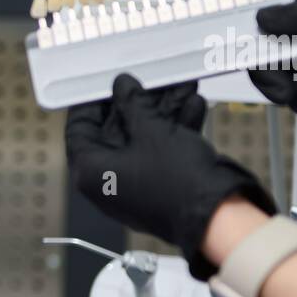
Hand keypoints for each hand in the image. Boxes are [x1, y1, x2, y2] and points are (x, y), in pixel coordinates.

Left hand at [65, 74, 275, 279]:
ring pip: (142, 137)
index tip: (104, 82)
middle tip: (150, 78)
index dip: (91, 101)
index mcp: (91, 171)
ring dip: (162, 110)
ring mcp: (133, 185)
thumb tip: (123, 87)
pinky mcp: (158, 185)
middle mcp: (107, 181)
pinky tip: (193, 104)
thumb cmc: (177, 183)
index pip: (79, 128)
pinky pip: (159, 150)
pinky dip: (174, 128)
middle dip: (138, 101)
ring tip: (180, 85)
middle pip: (115, 130)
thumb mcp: (151, 130)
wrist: (218, 217)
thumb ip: (134, 103)